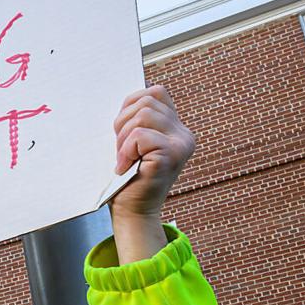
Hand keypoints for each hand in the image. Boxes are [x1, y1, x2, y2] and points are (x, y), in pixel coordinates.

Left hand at [109, 85, 194, 261]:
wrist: (132, 212)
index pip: (156, 93)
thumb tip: (129, 99)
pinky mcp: (171, 154)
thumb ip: (137, 120)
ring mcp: (180, 144)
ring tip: (124, 158)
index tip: (122, 131)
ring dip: (123, 137)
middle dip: (123, 122)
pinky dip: (126, 149)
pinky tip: (125, 167)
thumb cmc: (127, 178)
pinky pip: (140, 135)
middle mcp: (184, 134)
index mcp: (176, 128)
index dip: (131, 105)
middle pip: (147, 101)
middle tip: (120, 149)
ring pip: (143, 115)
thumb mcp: (132, 142)